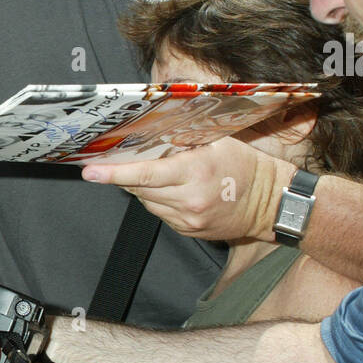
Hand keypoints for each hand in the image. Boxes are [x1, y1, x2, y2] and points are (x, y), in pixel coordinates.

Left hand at [80, 136, 294, 243]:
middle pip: (140, 188)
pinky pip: (160, 214)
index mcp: (195, 172)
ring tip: (160, 172)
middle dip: (125, 175)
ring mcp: (188, 220)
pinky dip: (158, 200)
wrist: (272, 203)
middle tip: (113, 162)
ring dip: (144, 187)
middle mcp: (189, 199)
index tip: (90, 171)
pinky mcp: (188, 231)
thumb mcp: (220, 142)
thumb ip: (186, 137)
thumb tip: (151, 131)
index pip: (145, 173)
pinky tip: (172, 190)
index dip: (114, 173)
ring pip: (147, 202)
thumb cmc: (247, 167)